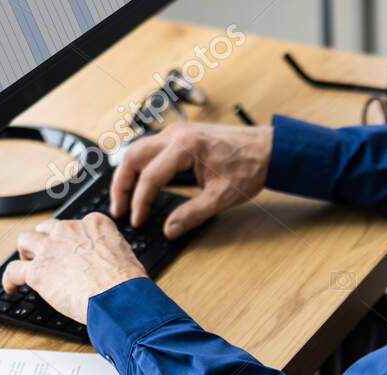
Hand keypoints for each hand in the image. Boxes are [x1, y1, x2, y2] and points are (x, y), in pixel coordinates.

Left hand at [2, 214, 147, 321]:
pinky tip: (11, 287)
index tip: (71, 248)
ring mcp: (50, 249)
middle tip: (46, 254)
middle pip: (47, 229)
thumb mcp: (127, 256)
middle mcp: (69, 231)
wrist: (119, 297)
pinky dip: (9, 279)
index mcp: (93, 225)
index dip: (71, 238)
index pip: (76, 224)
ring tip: (26, 263)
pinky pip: (14, 271)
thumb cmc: (128, 283)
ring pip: (26, 241)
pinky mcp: (37, 271)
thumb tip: (110, 264)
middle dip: (45, 240)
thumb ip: (111, 252)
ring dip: (26, 252)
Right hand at [111, 122, 272, 237]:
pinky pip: (151, 148)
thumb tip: (169, 230)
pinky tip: (141, 182)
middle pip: (132, 156)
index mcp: (185, 147)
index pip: (150, 177)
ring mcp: (177, 132)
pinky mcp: (180, 135)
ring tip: (125, 199)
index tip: (137, 220)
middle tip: (119, 209)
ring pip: (138, 150)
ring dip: (128, 174)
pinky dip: (140, 165)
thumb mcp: (221, 197)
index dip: (139, 202)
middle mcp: (176, 134)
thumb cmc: (250, 167)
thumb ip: (192, 214)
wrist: (268, 149)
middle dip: (122, 185)